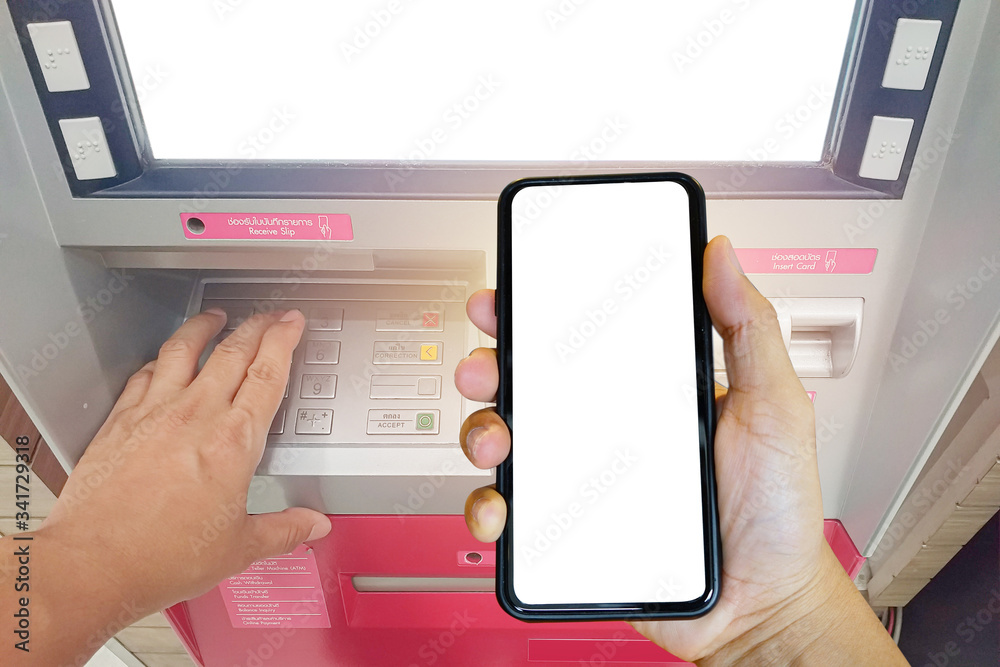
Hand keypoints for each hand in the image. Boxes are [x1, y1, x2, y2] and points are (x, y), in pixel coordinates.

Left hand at [37, 309, 330, 616]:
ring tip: (214, 317)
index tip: (292, 324)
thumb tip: (313, 526)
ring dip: (203, 327)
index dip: (284, 342)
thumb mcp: (239, 549)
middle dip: (256, 326)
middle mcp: (196, 416)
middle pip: (233, 352)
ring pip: (183, 351)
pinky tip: (160, 359)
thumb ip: (283, 530)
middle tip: (269, 315)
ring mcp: (155, 413)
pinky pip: (143, 374)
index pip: (268, 375)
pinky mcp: (120, 421)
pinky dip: (158, 359)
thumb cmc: (162, 556)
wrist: (95, 563)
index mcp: (234, 443)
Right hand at [455, 237, 903, 663]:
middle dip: (489, 365)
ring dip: (480, 430)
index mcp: (646, 391)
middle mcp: (605, 430)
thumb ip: (748, 328)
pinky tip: (500, 505)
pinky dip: (487, 505)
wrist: (763, 603)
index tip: (509, 296)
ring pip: (507, 442)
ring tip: (496, 440)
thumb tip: (723, 256)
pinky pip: (510, 513)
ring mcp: (582, 481)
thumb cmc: (776, 509)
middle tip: (487, 365)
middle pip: (527, 384)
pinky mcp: (567, 532)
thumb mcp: (773, 405)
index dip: (534, 313)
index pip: (580, 339)